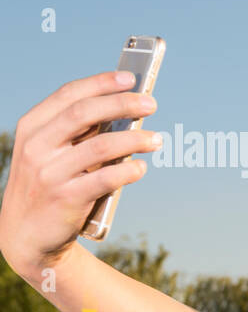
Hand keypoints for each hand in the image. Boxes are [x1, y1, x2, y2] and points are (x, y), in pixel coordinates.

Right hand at [0, 71, 161, 280]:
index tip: (130, 78)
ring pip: (100, 147)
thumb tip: (125, 110)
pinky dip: (128, 171)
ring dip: (134, 139)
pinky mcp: (65, 199)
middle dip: (121, 104)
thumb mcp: (49, 153)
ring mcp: (49, 174)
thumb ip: (76, 133)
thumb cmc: (49, 184)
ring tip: (157, 139)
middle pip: (84, 114)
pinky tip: (142, 167)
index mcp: (32, 128)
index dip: (101, 83)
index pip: (69, 95)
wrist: (26, 234)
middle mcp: (37, 147)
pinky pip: (105, 180)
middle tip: (152, 103)